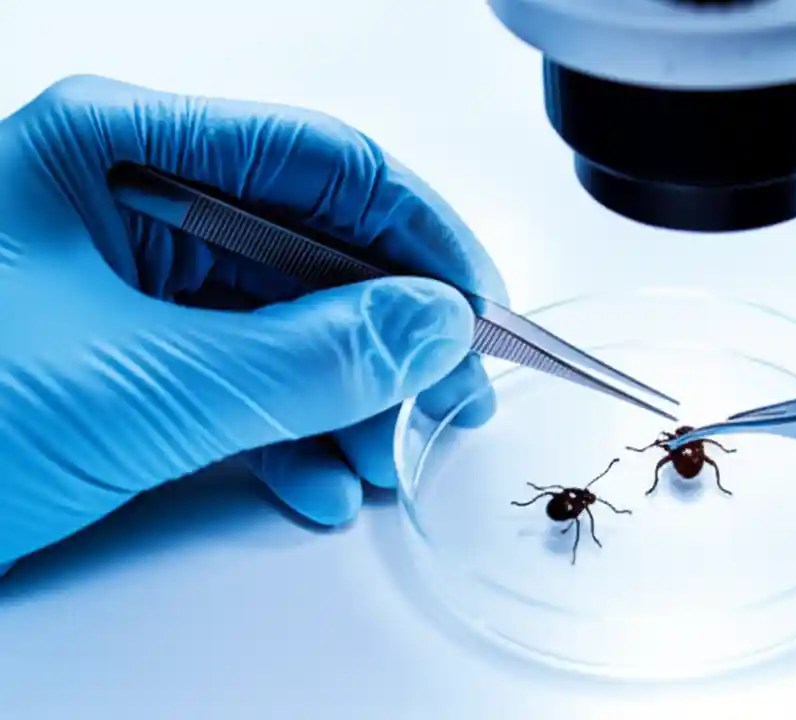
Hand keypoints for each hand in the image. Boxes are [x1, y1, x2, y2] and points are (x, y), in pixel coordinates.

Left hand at [0, 75, 505, 574]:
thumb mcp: (138, 386)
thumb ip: (306, 355)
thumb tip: (430, 328)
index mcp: (118, 151)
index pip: (324, 164)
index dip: (421, 238)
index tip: (477, 312)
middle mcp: (124, 201)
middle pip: (312, 245)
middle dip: (391, 333)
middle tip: (449, 400)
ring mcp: (121, 282)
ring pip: (283, 319)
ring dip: (349, 393)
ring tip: (385, 458)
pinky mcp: (117, 357)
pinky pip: (238, 374)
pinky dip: (290, 429)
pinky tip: (317, 478)